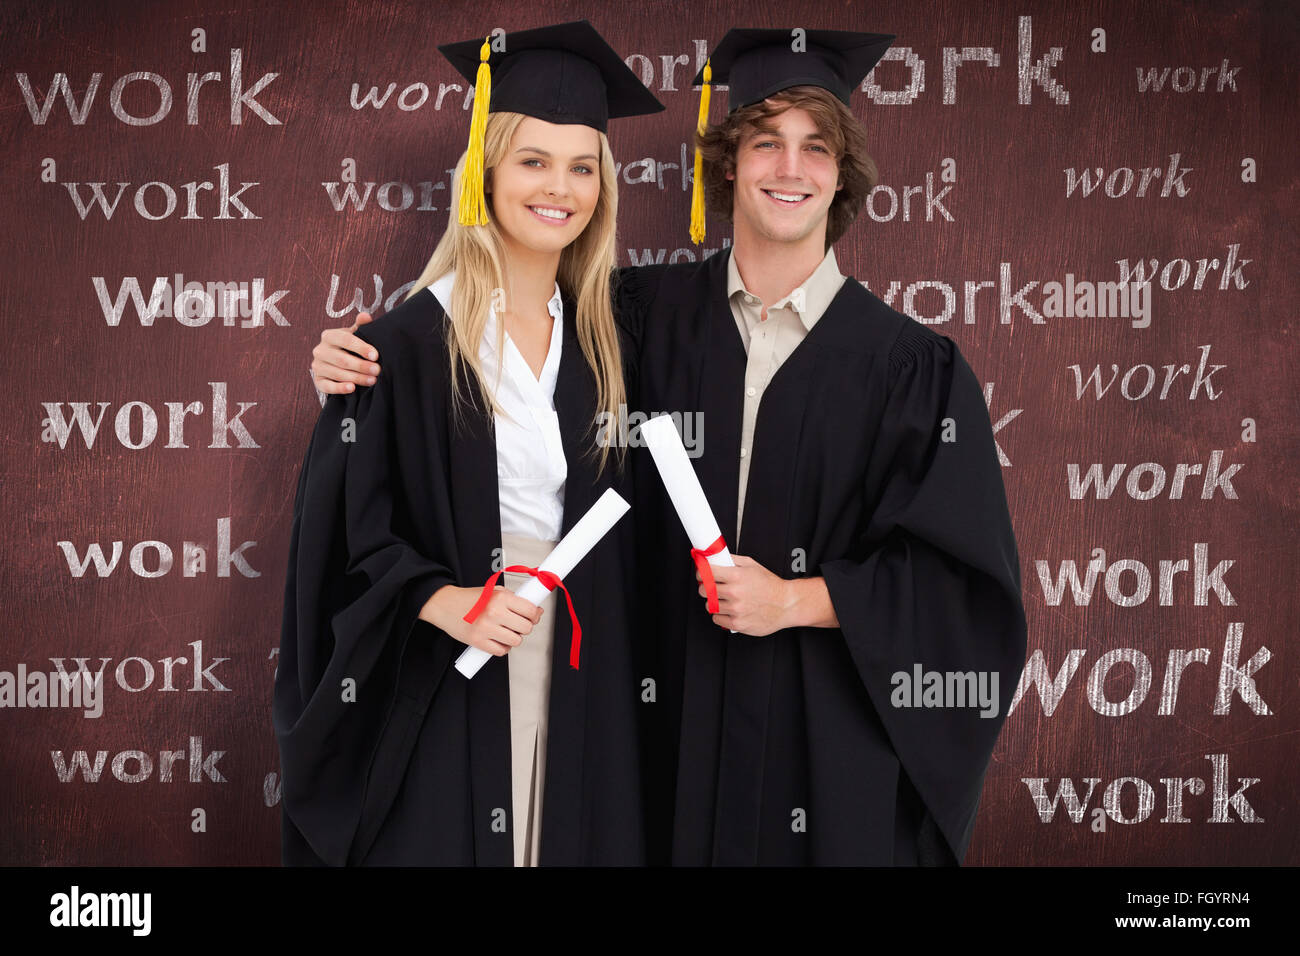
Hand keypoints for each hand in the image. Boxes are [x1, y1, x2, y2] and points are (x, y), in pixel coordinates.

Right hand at [310, 312, 381, 393]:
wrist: (335, 362)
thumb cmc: (348, 347)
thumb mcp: (353, 335)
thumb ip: (360, 326)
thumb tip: (365, 316)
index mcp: (329, 336)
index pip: (345, 340)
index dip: (361, 348)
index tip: (376, 356)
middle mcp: (320, 350)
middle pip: (342, 359)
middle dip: (361, 366)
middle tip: (377, 370)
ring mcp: (317, 366)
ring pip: (337, 373)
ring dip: (356, 378)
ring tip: (372, 380)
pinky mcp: (318, 380)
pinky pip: (327, 386)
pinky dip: (339, 388)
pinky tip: (352, 388)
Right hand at [421, 584, 542, 655]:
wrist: (445, 605)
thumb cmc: (469, 598)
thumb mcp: (493, 590)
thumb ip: (512, 599)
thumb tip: (533, 610)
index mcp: (500, 597)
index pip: (530, 610)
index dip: (535, 615)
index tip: (534, 616)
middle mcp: (494, 612)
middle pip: (526, 628)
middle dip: (525, 627)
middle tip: (519, 624)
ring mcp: (486, 628)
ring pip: (516, 641)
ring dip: (514, 638)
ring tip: (507, 632)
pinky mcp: (478, 641)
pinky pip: (501, 651)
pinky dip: (502, 647)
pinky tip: (498, 640)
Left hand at [696, 554, 793, 636]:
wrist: (786, 604)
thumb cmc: (770, 585)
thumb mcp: (752, 565)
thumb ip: (732, 560)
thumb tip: (715, 557)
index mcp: (737, 576)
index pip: (707, 572)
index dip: (701, 572)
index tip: (701, 573)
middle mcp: (735, 593)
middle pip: (704, 590)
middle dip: (706, 588)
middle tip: (713, 587)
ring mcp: (736, 609)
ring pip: (709, 605)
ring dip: (714, 602)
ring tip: (725, 599)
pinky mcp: (737, 624)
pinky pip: (717, 619)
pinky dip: (721, 615)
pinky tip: (729, 610)